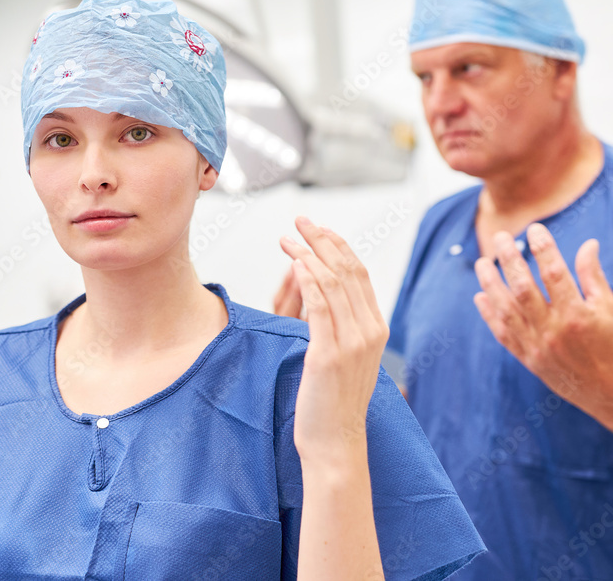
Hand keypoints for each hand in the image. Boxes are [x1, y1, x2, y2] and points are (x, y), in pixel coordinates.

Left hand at [279, 217, 388, 462]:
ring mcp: (351, 343)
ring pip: (332, 283)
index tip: (317, 228)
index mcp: (375, 329)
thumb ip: (341, 328)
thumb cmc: (333, 402)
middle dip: (322, 240)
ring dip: (308, 254)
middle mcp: (369, 331)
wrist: (336, 441)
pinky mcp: (329, 355)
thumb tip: (324, 299)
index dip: (338, 246)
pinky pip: (320, 307)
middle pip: (347, 270)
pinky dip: (307, 280)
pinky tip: (293, 263)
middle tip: (299, 220)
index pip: (359, 274)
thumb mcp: (345, 358)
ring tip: (287, 238)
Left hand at [474, 223, 612, 430]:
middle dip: (510, 259)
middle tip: (501, 237)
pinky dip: (489, 314)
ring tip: (481, 262)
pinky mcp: (529, 360)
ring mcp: (537, 347)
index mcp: (579, 316)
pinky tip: (480, 296)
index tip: (535, 229)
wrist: (612, 396)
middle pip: (523, 288)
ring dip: (490, 284)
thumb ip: (594, 278)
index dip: (544, 248)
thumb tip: (586, 244)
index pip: (555, 274)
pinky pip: (503, 334)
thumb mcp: (612, 311)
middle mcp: (554, 331)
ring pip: (505, 310)